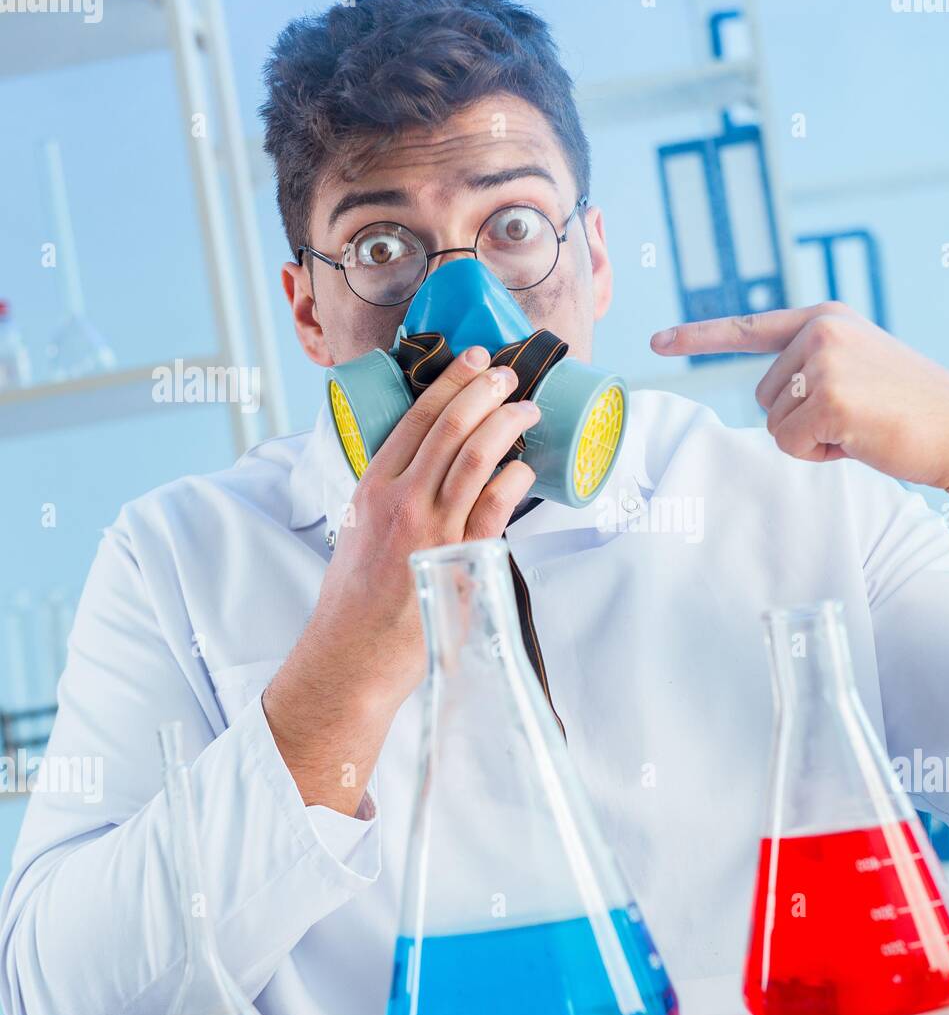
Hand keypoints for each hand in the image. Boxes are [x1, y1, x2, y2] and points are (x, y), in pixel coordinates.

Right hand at [263, 346, 538, 812]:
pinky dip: (514, 478)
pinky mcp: (460, 561)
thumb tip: (425, 469)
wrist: (354, 655)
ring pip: (475, 458)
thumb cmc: (355, 599)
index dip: (450, 383)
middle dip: (485, 391)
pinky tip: (526, 466)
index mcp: (372, 487)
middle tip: (508, 374)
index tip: (473, 360)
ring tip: (528, 409)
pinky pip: (495, 507)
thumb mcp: (359, 529)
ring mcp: (432, 529)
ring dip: (507, 425)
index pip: (416, 419)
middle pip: (451, 428)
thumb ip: (390, 495)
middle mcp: (401, 500)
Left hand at [651, 302, 948, 564]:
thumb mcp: (859, 371)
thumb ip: (813, 370)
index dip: (698, 337)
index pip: (749, 327)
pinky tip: (862, 440)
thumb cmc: (911, 413)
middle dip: (801, 421)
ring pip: (774, 424)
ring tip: (863, 426)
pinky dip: (821, 455)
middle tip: (857, 417)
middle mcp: (821, 330)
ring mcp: (825, 361)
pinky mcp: (829, 397)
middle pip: (762, 397)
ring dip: (813, 440)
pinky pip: (790, 445)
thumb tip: (774, 400)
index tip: (656, 341)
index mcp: (826, 318)